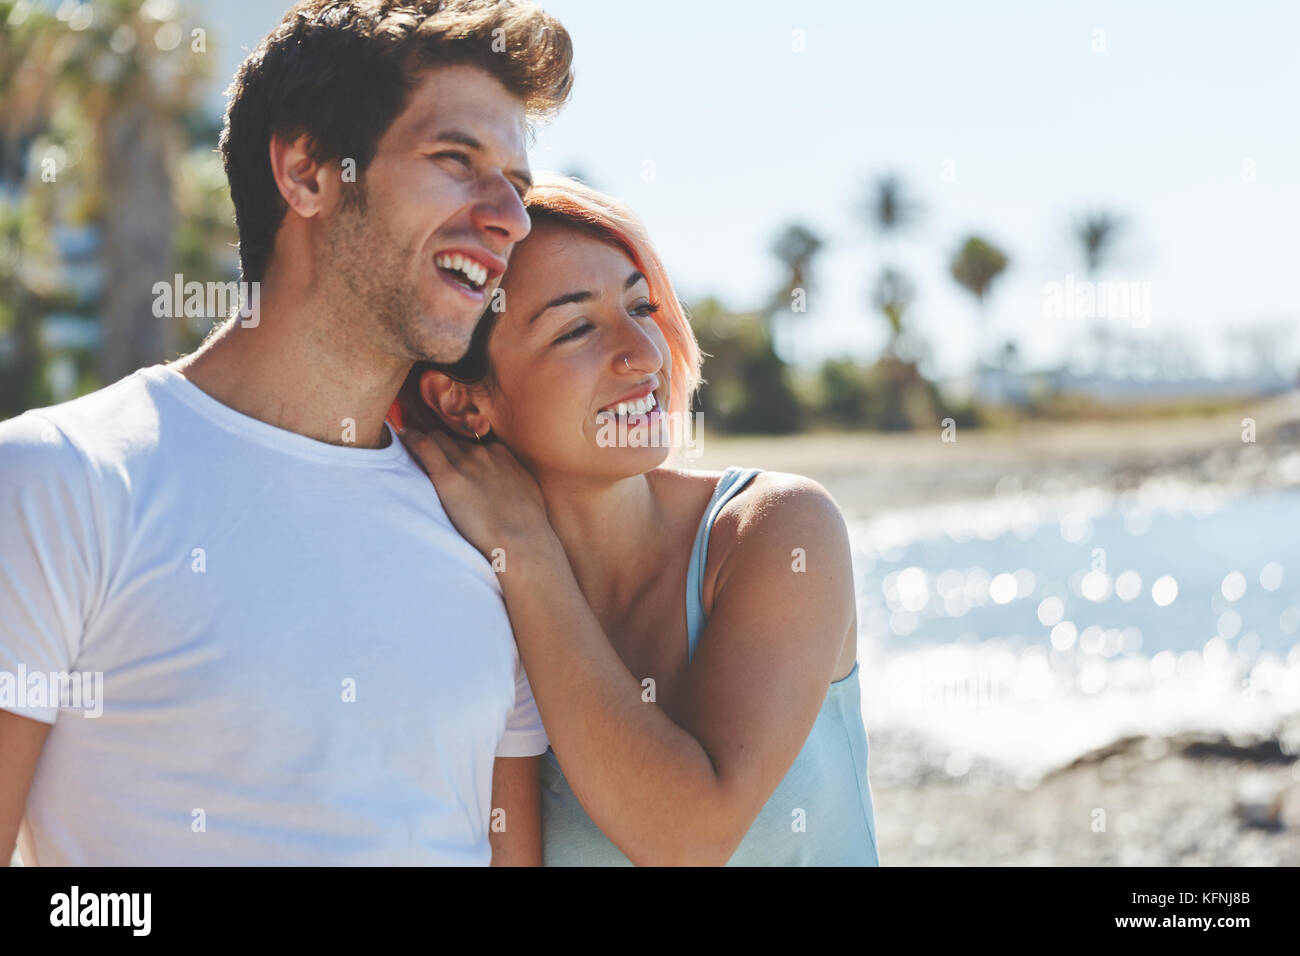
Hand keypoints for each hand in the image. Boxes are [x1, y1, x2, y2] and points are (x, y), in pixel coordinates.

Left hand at [398, 427, 551, 558]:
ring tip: (408, 441)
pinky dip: (410, 438)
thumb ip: (513, 481)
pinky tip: (402, 436)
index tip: (448, 455)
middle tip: (422, 450)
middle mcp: (483, 453)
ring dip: (423, 441)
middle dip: (438, 443)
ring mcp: (466, 463)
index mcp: (502, 455)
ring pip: (436, 439)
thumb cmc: (527, 526)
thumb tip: (508, 488)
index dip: (457, 449)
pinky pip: (423, 446)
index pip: (471, 443)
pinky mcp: (449, 476)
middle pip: (451, 439)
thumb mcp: (526, 493)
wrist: (522, 542)